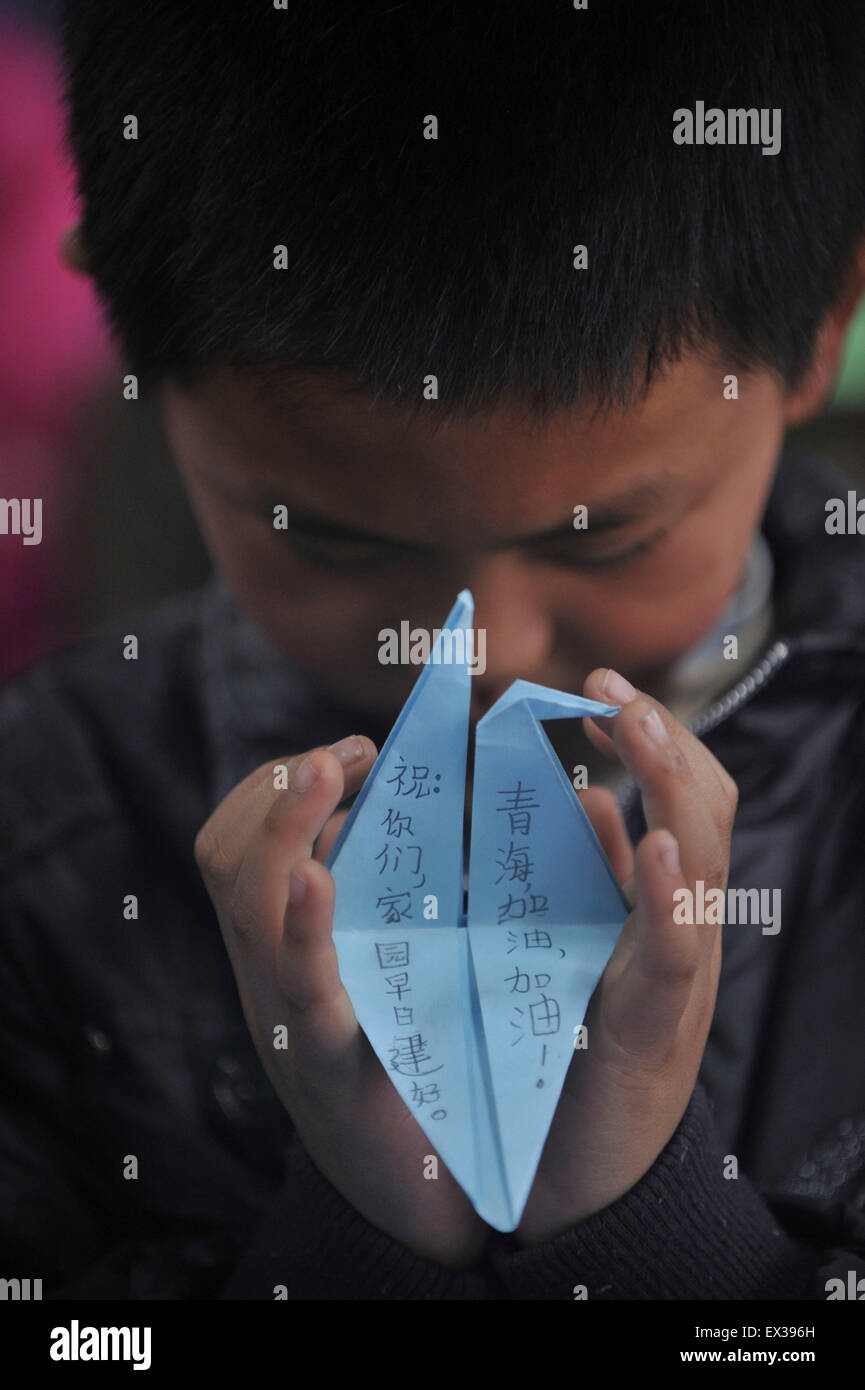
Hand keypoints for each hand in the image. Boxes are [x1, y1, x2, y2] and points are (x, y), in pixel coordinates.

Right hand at [194, 737, 488, 1268]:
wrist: (427, 1190)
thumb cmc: (421, 1064)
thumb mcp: (390, 959)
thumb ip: (391, 889)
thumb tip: (412, 800)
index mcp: (280, 945)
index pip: (235, 841)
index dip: (277, 782)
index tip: (356, 754)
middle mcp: (266, 974)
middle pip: (225, 858)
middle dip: (275, 787)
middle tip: (352, 754)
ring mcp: (287, 1019)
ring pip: (245, 906)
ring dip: (277, 826)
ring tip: (323, 771)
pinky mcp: (332, 1066)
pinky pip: (299, 990)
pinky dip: (299, 929)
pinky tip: (314, 878)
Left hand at [515, 668, 737, 1246]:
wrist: (582, 1182)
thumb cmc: (577, 1061)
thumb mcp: (585, 947)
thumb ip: (597, 878)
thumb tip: (594, 796)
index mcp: (664, 907)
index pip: (681, 798)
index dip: (650, 735)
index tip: (596, 686)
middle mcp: (686, 931)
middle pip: (706, 811)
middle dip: (662, 738)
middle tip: (606, 685)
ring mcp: (681, 977)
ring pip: (704, 863)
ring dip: (672, 785)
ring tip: (636, 722)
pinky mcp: (655, 1029)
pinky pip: (675, 953)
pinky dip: (668, 894)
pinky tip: (657, 845)